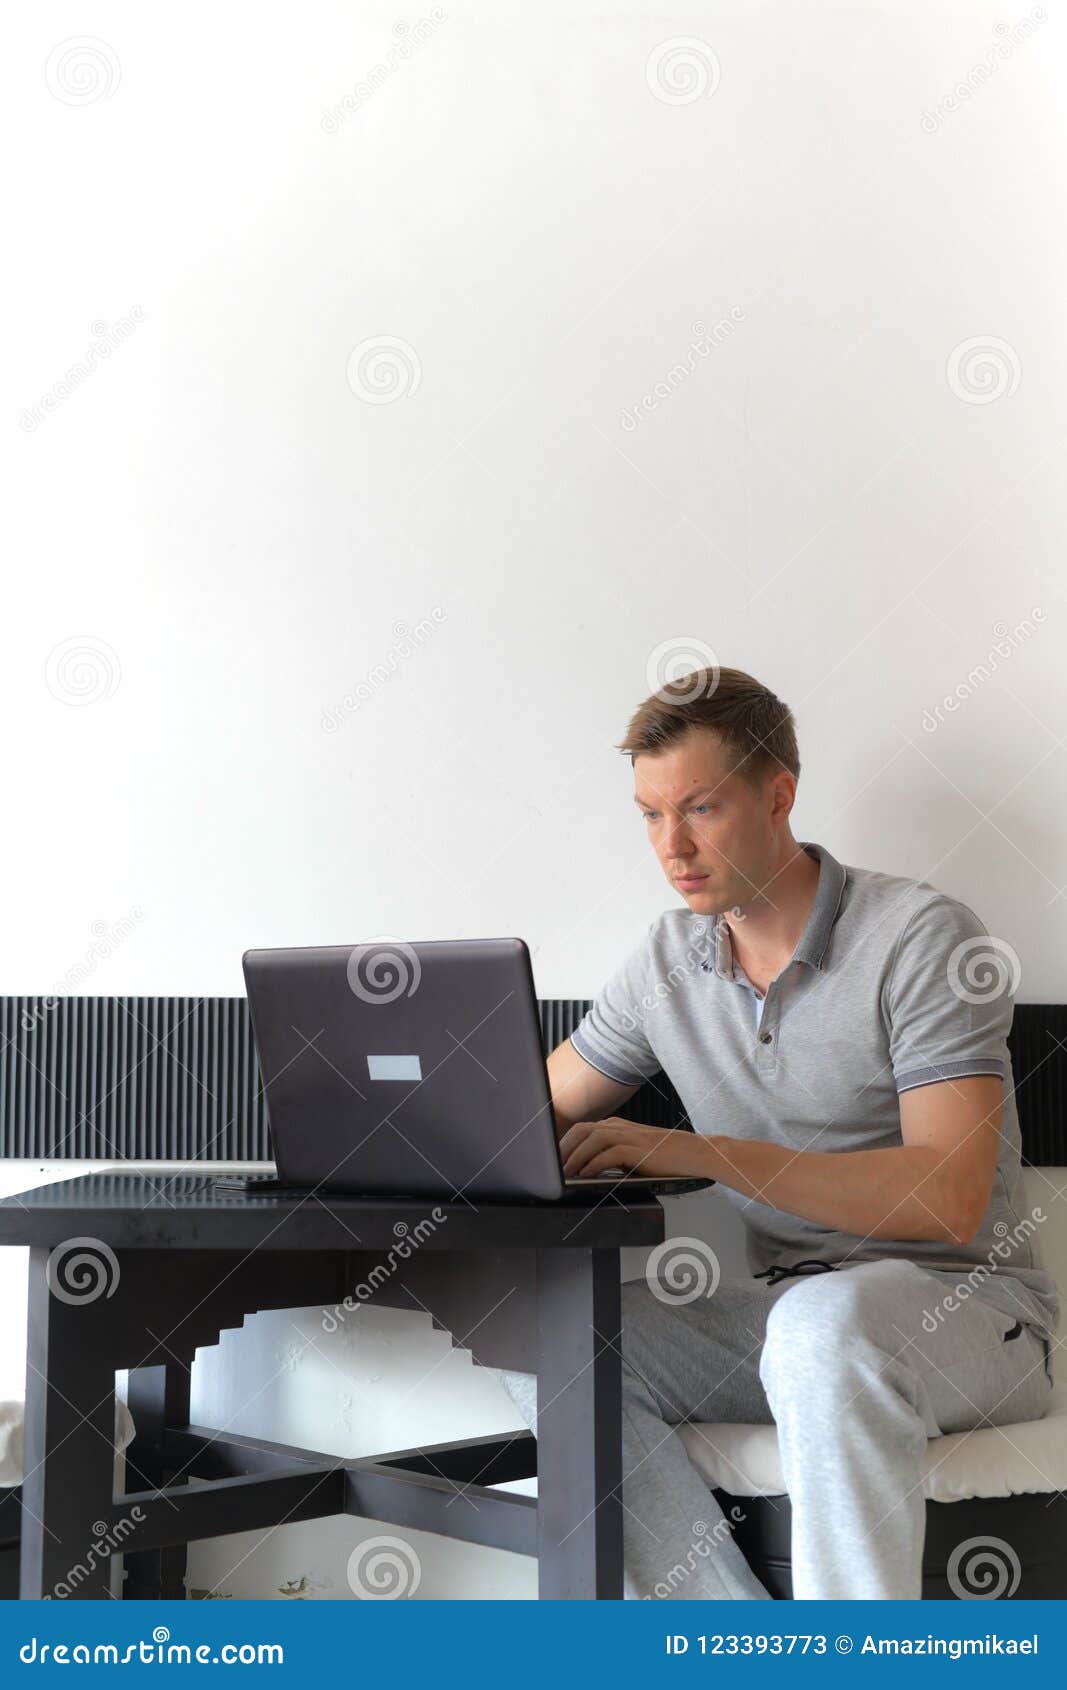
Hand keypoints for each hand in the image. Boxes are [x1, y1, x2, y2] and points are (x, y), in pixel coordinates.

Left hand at [559, 1118, 714, 1180]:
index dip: (563, 1144)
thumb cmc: (666, 1157)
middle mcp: (619, 1127)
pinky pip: (609, 1154)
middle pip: (581, 1131)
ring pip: (591, 1139)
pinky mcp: (639, 1149)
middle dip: (563, 1149)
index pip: (581, 1130)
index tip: (552, 1161)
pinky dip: (594, 1164)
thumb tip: (585, 1170)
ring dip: (575, 1157)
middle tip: (552, 1168)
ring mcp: (629, 1136)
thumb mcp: (633, 1152)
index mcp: (616, 1126)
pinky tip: (586, 1175)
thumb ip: (611, 1155)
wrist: (695, 1153)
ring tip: (565, 1173)